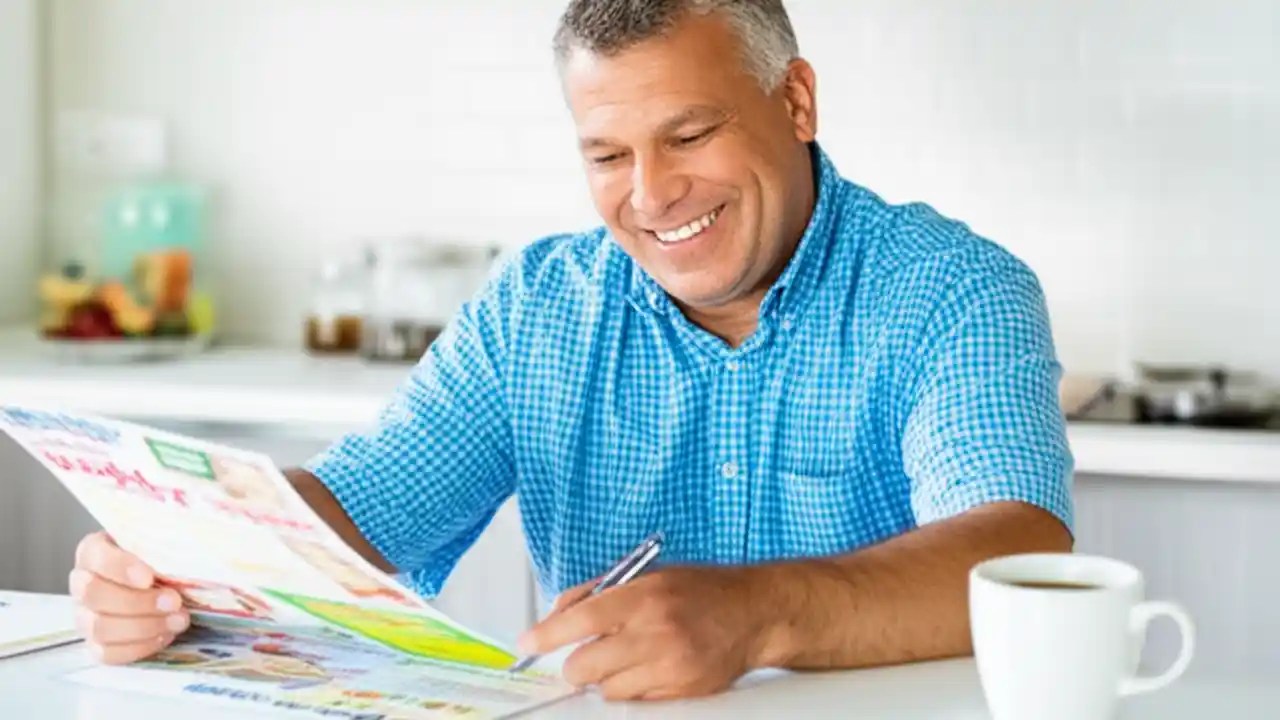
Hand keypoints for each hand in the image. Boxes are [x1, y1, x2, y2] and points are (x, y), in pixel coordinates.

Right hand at [68, 532, 189, 663]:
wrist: (166, 582)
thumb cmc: (164, 556)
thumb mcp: (165, 539)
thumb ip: (169, 536)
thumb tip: (202, 536)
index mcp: (94, 551)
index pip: (96, 556)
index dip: (120, 567)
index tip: (151, 577)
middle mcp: (82, 582)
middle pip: (93, 595)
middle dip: (137, 601)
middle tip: (175, 600)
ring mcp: (85, 616)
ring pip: (99, 627)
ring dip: (144, 626)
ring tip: (179, 619)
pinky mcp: (97, 644)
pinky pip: (107, 654)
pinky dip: (139, 647)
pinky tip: (165, 636)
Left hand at [518, 566, 766, 700]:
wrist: (754, 614)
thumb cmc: (700, 590)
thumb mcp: (648, 575)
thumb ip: (599, 592)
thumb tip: (557, 615)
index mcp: (644, 596)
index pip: (581, 619)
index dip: (547, 635)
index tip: (527, 644)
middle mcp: (656, 632)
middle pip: (584, 666)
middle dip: (577, 663)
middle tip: (585, 655)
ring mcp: (670, 666)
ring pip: (607, 690)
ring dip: (605, 679)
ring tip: (626, 659)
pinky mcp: (683, 693)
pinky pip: (635, 702)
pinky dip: (631, 690)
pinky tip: (648, 670)